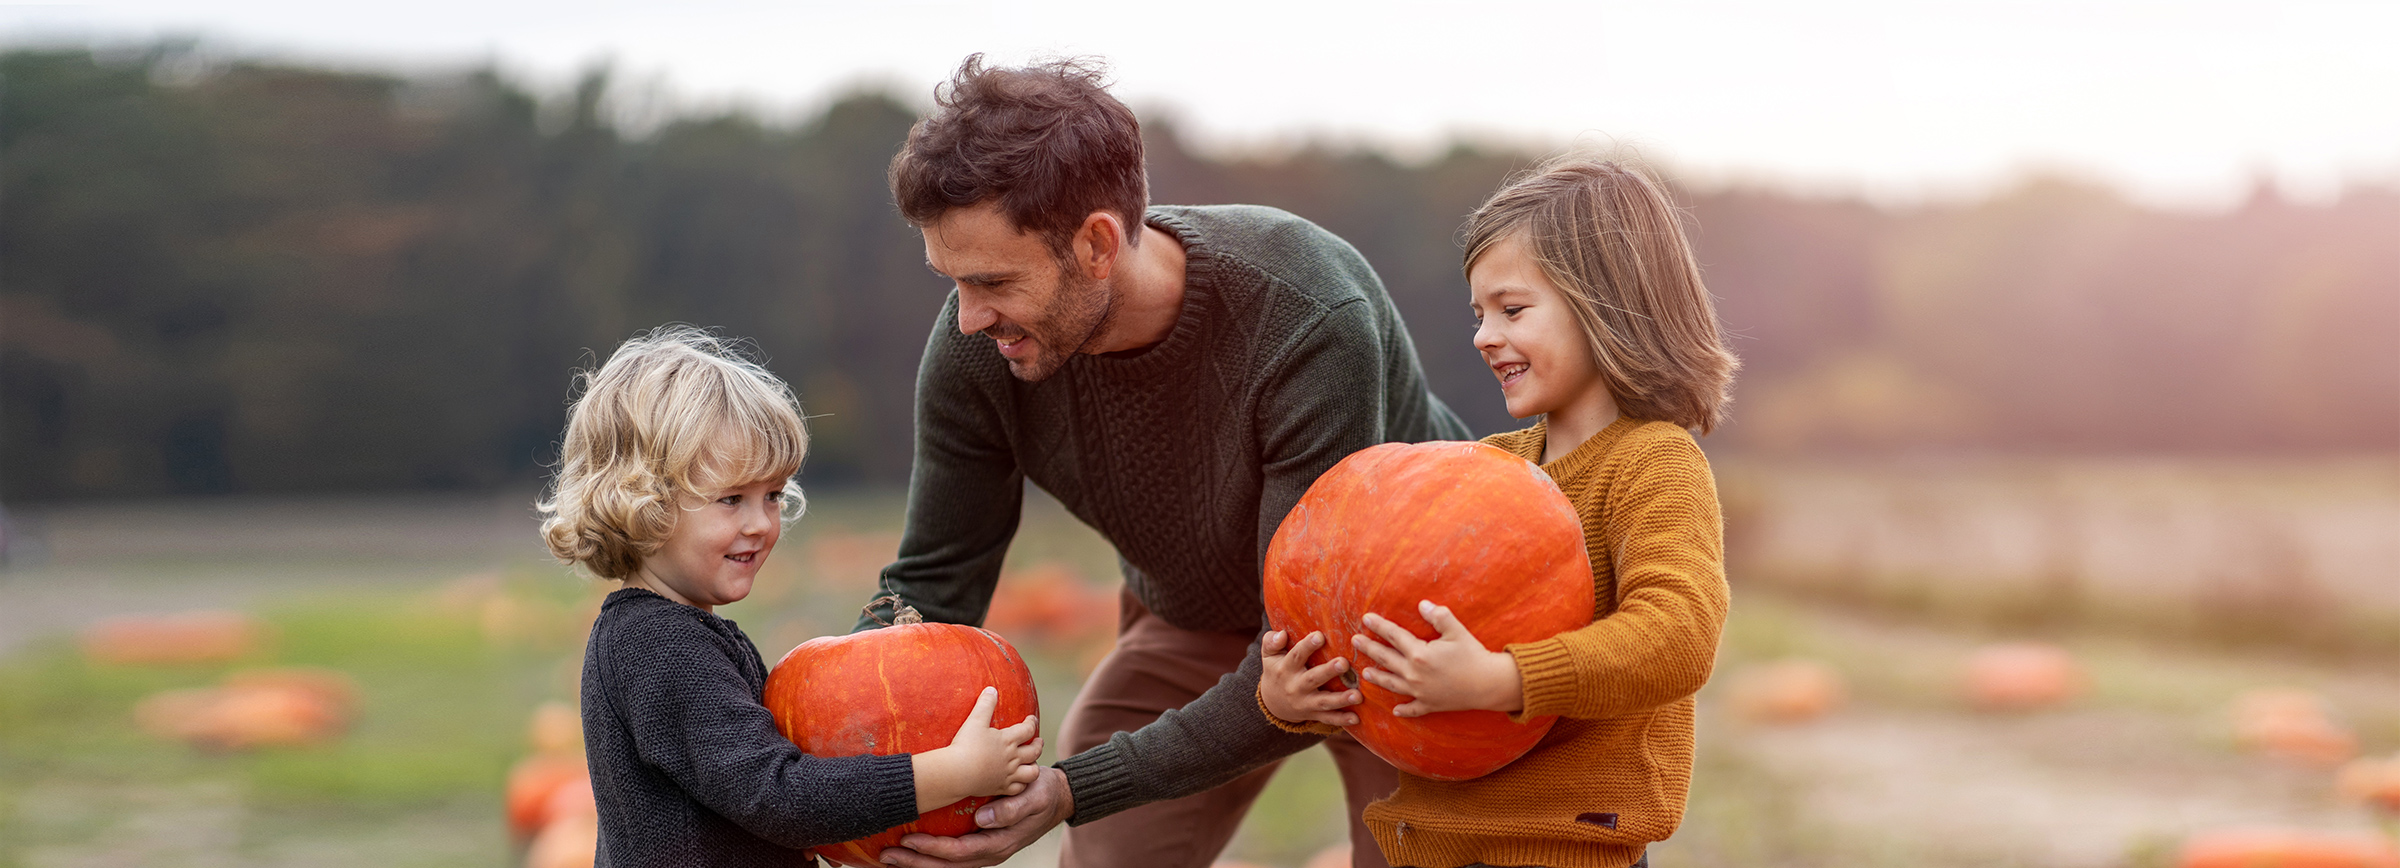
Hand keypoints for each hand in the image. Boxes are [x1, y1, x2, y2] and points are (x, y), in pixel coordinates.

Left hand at [882, 765, 1072, 866]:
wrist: (1058, 796)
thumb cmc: (1044, 792)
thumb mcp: (1034, 797)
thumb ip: (1012, 809)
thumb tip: (982, 820)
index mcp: (999, 843)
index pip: (959, 852)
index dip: (932, 849)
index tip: (908, 839)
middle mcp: (989, 852)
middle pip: (947, 865)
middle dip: (915, 862)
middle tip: (886, 855)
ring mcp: (984, 851)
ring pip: (946, 864)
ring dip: (917, 862)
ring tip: (890, 857)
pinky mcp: (980, 843)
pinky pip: (951, 856)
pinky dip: (929, 856)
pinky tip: (911, 849)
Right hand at [911, 687, 1042, 811]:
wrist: (956, 772)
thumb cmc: (965, 745)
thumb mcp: (975, 720)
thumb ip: (985, 704)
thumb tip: (992, 689)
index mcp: (1008, 740)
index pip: (1028, 729)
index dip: (1032, 722)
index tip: (1032, 719)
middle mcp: (1013, 758)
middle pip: (1034, 751)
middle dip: (1038, 744)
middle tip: (1038, 741)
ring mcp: (1008, 774)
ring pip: (1032, 772)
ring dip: (1034, 766)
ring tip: (1032, 762)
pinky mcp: (1001, 788)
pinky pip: (1019, 789)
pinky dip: (1022, 785)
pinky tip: (1019, 782)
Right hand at [1260, 630, 1361, 726]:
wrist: (1273, 703)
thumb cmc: (1276, 671)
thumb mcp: (1269, 656)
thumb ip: (1271, 642)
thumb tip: (1281, 634)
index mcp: (1285, 669)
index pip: (1296, 656)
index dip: (1307, 646)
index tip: (1320, 636)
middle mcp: (1295, 686)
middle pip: (1313, 679)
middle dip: (1328, 671)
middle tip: (1343, 663)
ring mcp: (1305, 703)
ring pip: (1323, 702)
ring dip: (1341, 699)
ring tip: (1358, 695)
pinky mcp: (1313, 714)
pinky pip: (1328, 718)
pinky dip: (1342, 720)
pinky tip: (1356, 718)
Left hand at [1353, 600, 1524, 715]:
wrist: (1489, 684)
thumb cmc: (1474, 655)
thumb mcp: (1456, 631)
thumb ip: (1438, 616)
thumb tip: (1421, 604)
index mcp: (1419, 654)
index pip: (1394, 636)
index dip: (1379, 626)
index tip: (1365, 618)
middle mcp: (1414, 674)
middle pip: (1386, 659)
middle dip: (1369, 649)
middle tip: (1354, 641)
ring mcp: (1420, 692)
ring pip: (1393, 685)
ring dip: (1377, 678)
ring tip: (1364, 674)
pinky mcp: (1430, 705)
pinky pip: (1413, 709)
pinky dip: (1404, 710)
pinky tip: (1395, 710)